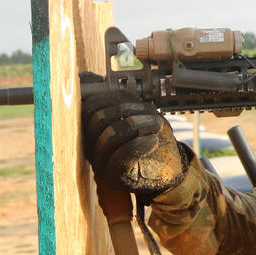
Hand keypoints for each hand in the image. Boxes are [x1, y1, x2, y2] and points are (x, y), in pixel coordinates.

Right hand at [81, 74, 187, 196]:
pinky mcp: (114, 177)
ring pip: (110, 135)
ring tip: (157, 125)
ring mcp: (100, 163)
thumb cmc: (150, 136)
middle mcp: (90, 145)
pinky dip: (139, 145)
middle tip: (151, 112)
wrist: (169, 167)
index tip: (132, 97)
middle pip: (98, 118)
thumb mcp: (134, 111)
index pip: (88, 106)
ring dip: (138, 125)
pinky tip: (153, 140)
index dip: (110, 96)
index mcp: (92, 127)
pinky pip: (121, 157)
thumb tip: (86, 77)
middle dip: (127, 110)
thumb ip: (114, 96)